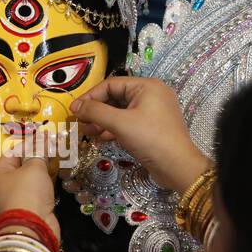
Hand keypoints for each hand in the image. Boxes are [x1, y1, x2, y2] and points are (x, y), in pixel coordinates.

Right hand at [71, 77, 210, 194]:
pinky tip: (100, 139)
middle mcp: (151, 95)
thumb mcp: (120, 123)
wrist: (177, 167)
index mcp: (147, 86)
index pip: (111, 84)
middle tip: (79, 123)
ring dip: (102, 122)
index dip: (90, 96)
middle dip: (96, 111)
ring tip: (87, 133)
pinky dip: (113, 130)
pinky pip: (127, 123)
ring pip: (120, 112)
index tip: (74, 109)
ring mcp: (152, 112)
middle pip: (115, 98)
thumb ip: (95, 111)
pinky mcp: (151, 128)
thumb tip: (75, 106)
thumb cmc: (149, 139)